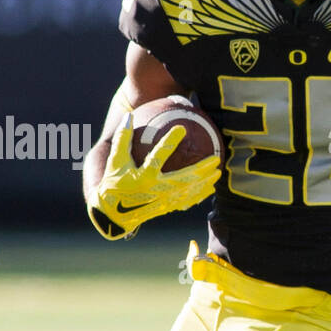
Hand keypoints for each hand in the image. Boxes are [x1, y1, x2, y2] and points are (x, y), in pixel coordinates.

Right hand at [87, 113, 219, 239]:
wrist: (112, 214)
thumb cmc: (113, 184)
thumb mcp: (115, 161)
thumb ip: (123, 138)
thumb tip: (129, 116)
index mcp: (142, 177)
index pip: (158, 156)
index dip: (170, 141)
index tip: (182, 128)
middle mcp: (155, 190)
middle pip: (184, 178)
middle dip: (201, 169)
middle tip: (216, 159)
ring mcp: (162, 201)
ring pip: (189, 192)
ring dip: (204, 182)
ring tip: (217, 173)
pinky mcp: (165, 208)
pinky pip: (186, 201)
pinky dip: (198, 195)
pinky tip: (208, 189)